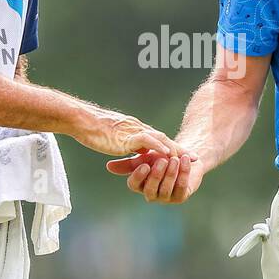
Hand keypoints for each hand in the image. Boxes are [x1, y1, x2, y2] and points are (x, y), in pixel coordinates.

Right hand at [69, 106, 183, 158]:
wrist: (83, 121)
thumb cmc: (94, 130)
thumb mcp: (116, 138)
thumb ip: (129, 143)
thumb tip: (140, 152)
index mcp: (135, 130)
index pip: (158, 138)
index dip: (172, 147)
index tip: (185, 155)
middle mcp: (137, 129)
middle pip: (164, 138)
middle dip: (179, 149)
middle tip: (194, 158)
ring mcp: (133, 132)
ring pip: (159, 138)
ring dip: (174, 148)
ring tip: (187, 158)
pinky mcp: (126, 137)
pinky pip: (146, 141)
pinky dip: (158, 146)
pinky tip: (168, 153)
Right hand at [106, 149, 203, 203]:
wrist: (182, 157)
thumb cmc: (160, 158)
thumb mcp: (144, 159)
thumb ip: (128, 163)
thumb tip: (108, 166)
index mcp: (140, 185)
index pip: (134, 185)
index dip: (139, 176)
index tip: (145, 165)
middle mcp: (151, 194)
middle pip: (151, 188)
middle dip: (157, 174)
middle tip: (162, 160)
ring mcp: (166, 198)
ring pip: (167, 188)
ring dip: (171, 172)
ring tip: (175, 158)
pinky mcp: (180, 197)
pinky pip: (181, 186)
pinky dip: (183, 172)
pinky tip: (184, 159)